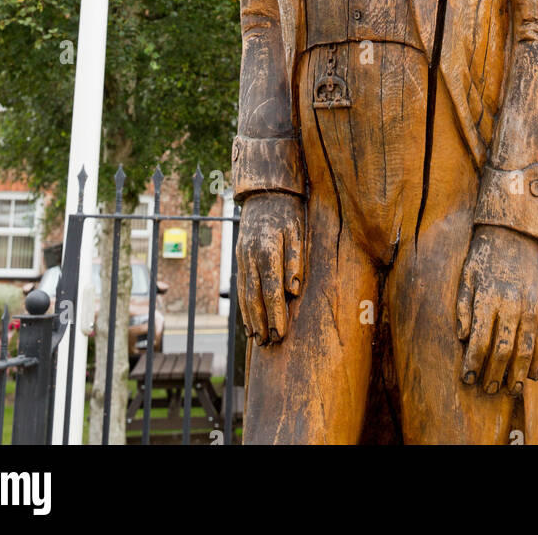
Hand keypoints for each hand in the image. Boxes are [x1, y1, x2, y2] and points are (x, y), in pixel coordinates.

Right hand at [236, 192, 304, 345]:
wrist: (264, 193)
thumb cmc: (287, 212)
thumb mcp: (298, 230)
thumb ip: (296, 259)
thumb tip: (294, 289)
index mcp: (267, 250)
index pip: (272, 289)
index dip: (276, 313)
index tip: (281, 333)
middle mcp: (250, 256)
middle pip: (255, 296)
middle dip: (262, 322)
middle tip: (269, 344)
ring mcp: (242, 258)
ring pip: (244, 294)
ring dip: (250, 318)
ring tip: (257, 339)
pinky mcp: (239, 258)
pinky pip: (241, 287)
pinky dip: (243, 306)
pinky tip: (248, 320)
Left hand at [456, 225, 537, 394]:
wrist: (517, 230)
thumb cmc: (485, 253)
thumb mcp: (467, 275)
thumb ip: (463, 307)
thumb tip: (463, 338)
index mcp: (488, 297)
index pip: (479, 342)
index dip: (473, 364)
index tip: (467, 379)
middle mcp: (512, 304)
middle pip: (502, 351)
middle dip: (493, 374)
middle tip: (487, 389)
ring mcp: (532, 306)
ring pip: (525, 350)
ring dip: (517, 374)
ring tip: (510, 389)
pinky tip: (532, 375)